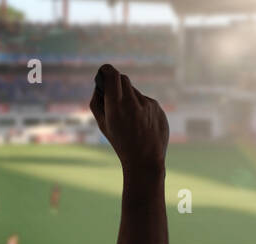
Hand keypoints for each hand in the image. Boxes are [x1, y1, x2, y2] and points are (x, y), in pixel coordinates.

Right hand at [89, 64, 168, 178]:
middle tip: (113, 93)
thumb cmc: (120, 142)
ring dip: (130, 99)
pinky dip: (142, 109)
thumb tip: (99, 85)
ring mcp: (148, 104)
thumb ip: (97, 102)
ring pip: (135, 92)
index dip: (107, 70)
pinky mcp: (158, 108)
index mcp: (116, 106)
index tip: (104, 71)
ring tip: (130, 120)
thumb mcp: (103, 124)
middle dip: (117, 83)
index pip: (112, 75)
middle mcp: (133, 102)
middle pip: (124, 79)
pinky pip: (147, 102)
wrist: (145, 160)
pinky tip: (142, 124)